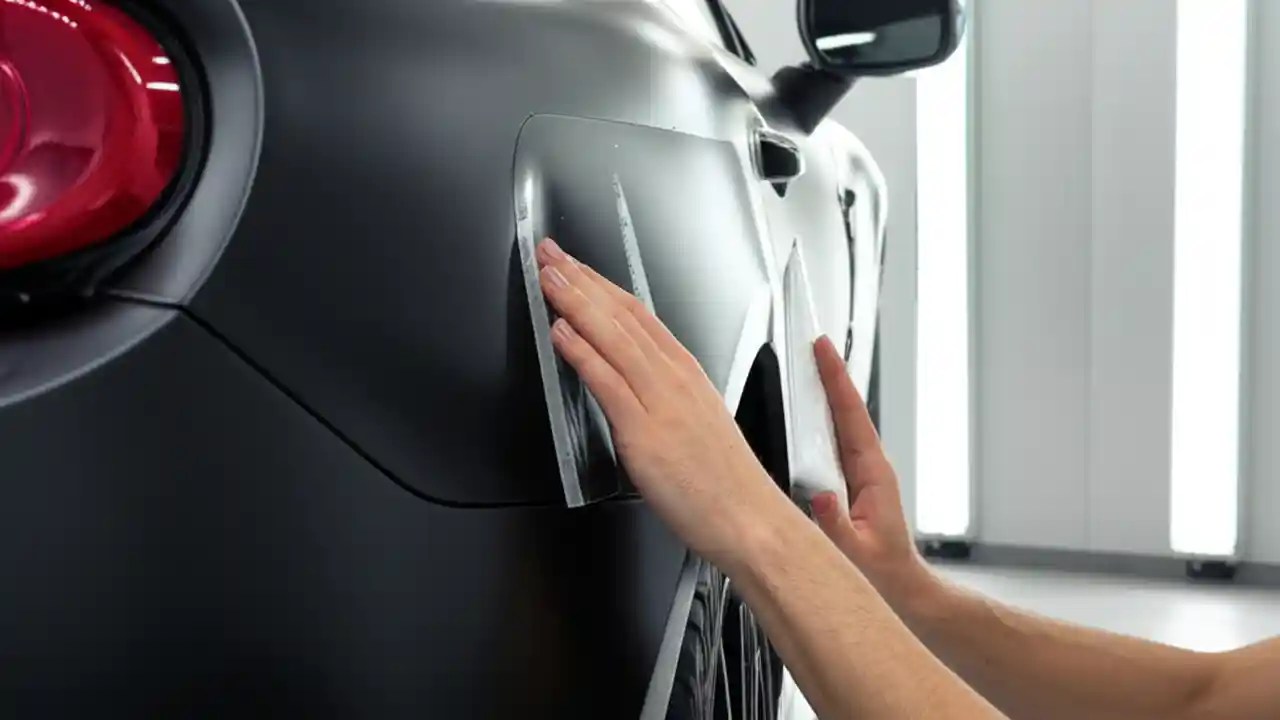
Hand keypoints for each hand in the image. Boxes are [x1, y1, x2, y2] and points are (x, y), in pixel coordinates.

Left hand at [536, 239, 791, 569]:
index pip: (638, 315)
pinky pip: (608, 382)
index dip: (602, 286)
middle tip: (550, 254)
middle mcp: (675, 379)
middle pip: (622, 316)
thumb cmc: (723, 483)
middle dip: (582, 280)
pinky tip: (561, 332)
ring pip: (613, 338)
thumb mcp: (695, 423)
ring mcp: (660, 402)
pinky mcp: (645, 432)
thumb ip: (662, 397)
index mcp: (686, 374)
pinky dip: (582, 352)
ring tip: (548, 278)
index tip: (577, 267)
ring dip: (576, 303)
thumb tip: (630, 380)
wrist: (749, 520)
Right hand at [810, 336, 933, 604]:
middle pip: (846, 410)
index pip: (852, 415)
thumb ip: (834, 525)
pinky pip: (833, 443)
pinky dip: (821, 420)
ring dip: (824, 395)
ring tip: (806, 367)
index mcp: (873, 474)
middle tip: (812, 344)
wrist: (901, 590)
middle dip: (829, 375)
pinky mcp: (851, 482)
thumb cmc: (882, 575)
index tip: (823, 350)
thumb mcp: (855, 554)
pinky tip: (806, 413)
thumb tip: (818, 496)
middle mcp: (869, 467)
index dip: (836, 379)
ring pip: (840, 424)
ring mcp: (861, 473)